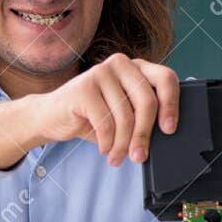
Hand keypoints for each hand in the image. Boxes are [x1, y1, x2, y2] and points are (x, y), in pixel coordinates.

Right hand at [27, 53, 178, 165]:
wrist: (51, 117)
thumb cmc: (91, 117)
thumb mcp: (123, 114)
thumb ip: (142, 116)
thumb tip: (164, 135)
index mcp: (136, 67)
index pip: (166, 78)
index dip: (171, 105)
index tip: (169, 129)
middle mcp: (120, 64)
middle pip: (146, 101)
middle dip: (144, 134)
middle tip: (139, 156)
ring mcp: (100, 72)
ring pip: (125, 116)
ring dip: (123, 145)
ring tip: (117, 158)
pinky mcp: (83, 87)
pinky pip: (105, 123)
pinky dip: (107, 142)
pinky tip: (104, 148)